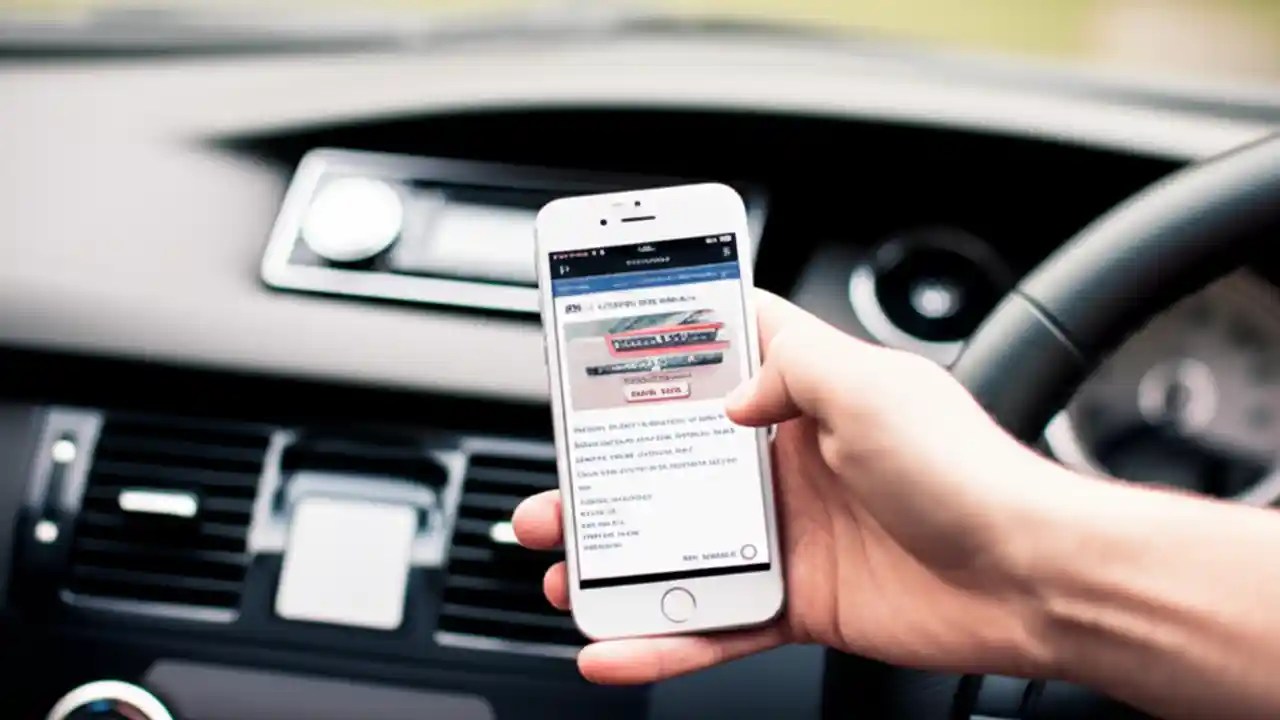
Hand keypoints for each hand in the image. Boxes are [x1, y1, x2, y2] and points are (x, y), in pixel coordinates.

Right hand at [513, 289, 1067, 683]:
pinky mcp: (798, 601)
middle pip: (676, 470)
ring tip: (568, 576)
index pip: (719, 362)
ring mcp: (791, 536)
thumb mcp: (870, 385)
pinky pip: (717, 621)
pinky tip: (621, 646)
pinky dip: (666, 638)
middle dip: (608, 482)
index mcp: (807, 400)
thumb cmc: (967, 473)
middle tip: (557, 492)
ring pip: (681, 549)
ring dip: (620, 564)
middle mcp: (791, 465)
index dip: (660, 357)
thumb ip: (791, 366)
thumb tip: (727, 394)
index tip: (600, 363)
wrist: (1029, 578)